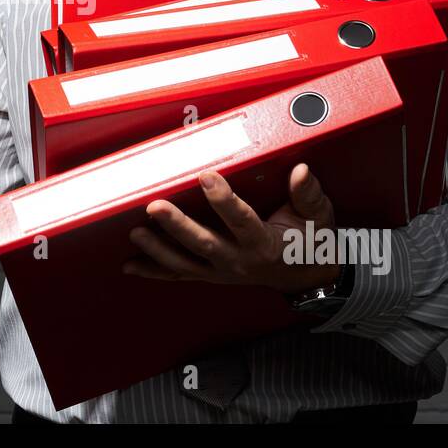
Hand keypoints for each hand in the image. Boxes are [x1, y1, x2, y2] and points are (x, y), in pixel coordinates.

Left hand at [123, 162, 341, 293]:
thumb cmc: (310, 241)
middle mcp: (239, 260)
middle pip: (203, 243)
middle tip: (154, 207)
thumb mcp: (317, 216)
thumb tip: (300, 170)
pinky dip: (154, 271)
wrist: (307, 276)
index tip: (206, 175)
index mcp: (264, 243)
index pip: (241, 220)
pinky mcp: (211, 275)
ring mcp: (221, 271)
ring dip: (158, 249)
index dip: (223, 199)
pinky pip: (179, 275)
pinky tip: (130, 265)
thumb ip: (308, 194)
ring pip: (185, 262)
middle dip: (177, 225)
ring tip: (136, 234)